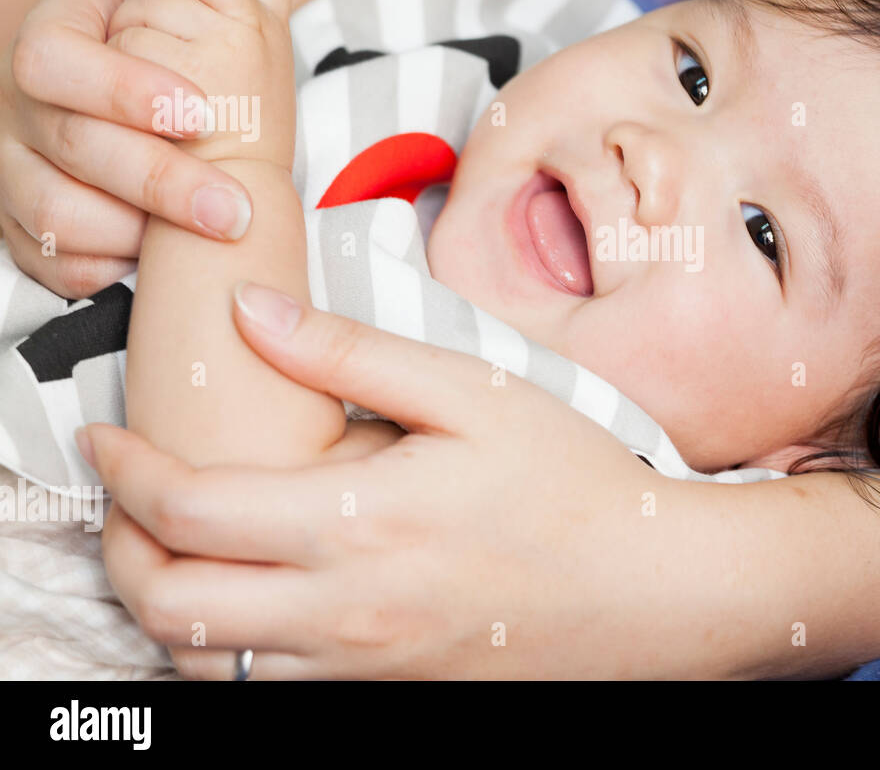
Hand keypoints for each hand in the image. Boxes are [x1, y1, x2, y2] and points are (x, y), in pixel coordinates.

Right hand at [0, 0, 259, 297]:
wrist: (115, 88)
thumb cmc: (156, 41)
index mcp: (52, 35)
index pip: (57, 60)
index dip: (124, 89)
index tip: (200, 113)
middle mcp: (19, 103)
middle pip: (70, 146)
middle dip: (159, 182)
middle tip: (235, 211)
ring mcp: (13, 164)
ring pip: (49, 211)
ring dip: (130, 231)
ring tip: (204, 237)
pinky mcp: (17, 222)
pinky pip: (44, 260)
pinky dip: (98, 270)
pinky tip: (154, 266)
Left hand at [86, 280, 769, 679]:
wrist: (646, 589)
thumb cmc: (570, 485)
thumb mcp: (473, 392)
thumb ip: (353, 353)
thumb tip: (254, 312)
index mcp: (358, 525)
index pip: (189, 510)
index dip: (126, 472)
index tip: (108, 438)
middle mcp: (342, 611)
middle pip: (169, 605)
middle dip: (118, 548)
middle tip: (126, 496)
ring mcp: (359, 665)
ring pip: (204, 661)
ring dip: (163, 600)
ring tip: (173, 542)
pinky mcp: (380, 691)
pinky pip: (264, 688)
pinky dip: (223, 646)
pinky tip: (248, 592)